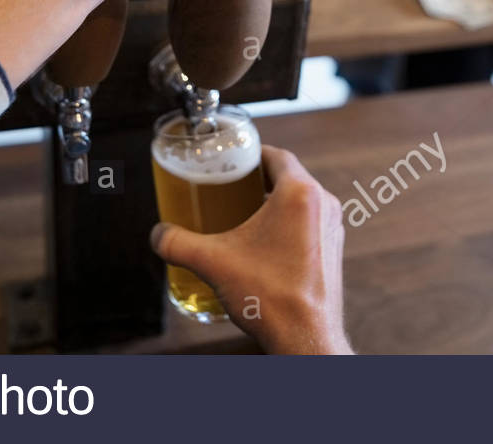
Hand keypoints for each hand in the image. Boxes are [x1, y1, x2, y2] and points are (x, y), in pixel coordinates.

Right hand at [150, 145, 351, 354]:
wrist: (305, 339)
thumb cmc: (270, 298)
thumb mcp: (213, 262)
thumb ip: (177, 244)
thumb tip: (158, 234)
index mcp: (300, 194)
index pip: (276, 155)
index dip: (253, 153)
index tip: (235, 158)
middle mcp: (324, 205)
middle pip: (289, 176)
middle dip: (259, 178)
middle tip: (233, 184)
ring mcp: (333, 229)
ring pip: (302, 201)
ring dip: (275, 202)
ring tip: (245, 214)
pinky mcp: (333, 252)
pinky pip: (311, 223)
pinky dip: (289, 224)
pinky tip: (265, 244)